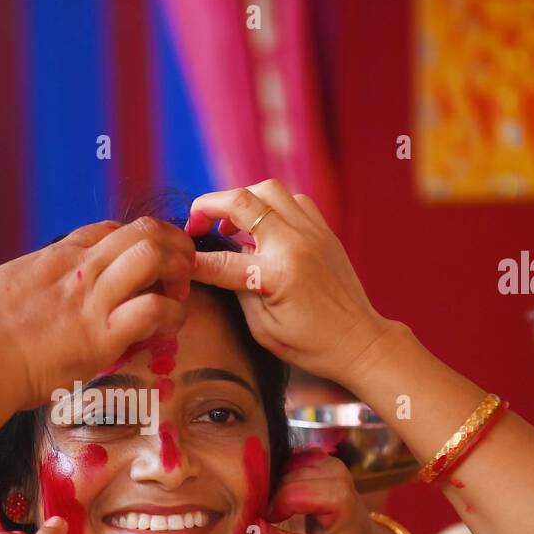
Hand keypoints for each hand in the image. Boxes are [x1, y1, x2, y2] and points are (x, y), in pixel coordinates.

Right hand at [0, 218, 194, 411]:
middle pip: (141, 230)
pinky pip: (153, 309)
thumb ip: (32, 279)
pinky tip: (169, 327)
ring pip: (153, 255)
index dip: (135, 240)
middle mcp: (80, 271)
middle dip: (171, 244)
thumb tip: (37, 284)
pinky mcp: (101, 338)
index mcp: (56, 258)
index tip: (143, 264)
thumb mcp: (4, 285)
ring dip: (178, 271)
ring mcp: (92, 301)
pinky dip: (173, 314)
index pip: (108, 229)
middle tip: (177, 274)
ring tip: (177, 295)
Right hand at [187, 179, 390, 381]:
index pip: (221, 259)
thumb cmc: (309, 344)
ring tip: (229, 225)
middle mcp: (296, 244)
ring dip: (241, 200)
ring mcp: (313, 232)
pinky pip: (293, 199)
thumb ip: (236, 289)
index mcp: (278, 274)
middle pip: (243, 201)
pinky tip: (261, 228)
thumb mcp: (262, 327)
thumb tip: (214, 265)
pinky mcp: (324, 231)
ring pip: (269, 190)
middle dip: (209, 205)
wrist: (358, 340)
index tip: (175, 258)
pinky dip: (270, 205)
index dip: (192, 259)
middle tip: (195, 224)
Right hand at [248, 451, 408, 533]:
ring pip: (330, 472)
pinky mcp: (345, 482)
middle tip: (265, 511)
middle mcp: (353, 529)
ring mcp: (353, 501)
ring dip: (294, 477)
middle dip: (293, 494)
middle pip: (333, 496)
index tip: (253, 530)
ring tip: (271, 498)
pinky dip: (298, 465)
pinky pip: (324, 462)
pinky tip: (282, 480)